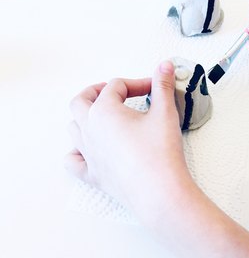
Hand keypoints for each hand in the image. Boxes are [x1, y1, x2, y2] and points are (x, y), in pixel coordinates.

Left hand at [65, 61, 192, 223]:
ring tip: (99, 116)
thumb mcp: (165, 113)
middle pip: (81, 101)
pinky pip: (74, 161)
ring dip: (84, 117)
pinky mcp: (94, 174)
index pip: (117, 86)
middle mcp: (90, 130)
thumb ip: (163, 86)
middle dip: (96, 91)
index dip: (137, 83)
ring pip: (74, 127)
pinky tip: (85, 150)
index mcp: (104, 111)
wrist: (160, 191)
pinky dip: (76, 153)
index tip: (154, 88)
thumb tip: (164, 67)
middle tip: (112, 91)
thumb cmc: (160, 153)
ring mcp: (89, 153)